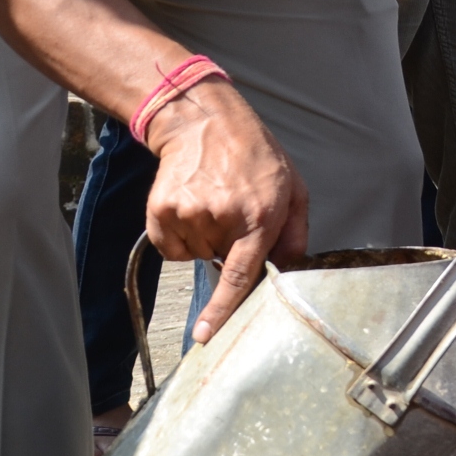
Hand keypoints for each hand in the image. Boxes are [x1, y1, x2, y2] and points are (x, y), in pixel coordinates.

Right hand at [143, 81, 309, 344]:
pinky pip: (171, 246)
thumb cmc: (256, 156)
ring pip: (195, 254)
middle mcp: (220, 217)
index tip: (205, 334)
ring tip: (213, 200)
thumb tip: (288, 272)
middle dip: (228, 245)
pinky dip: (180, 235)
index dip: (222, 309)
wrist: (204, 122)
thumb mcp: (293, 189)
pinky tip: (191, 205)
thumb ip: (295, 234)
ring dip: (204, 237)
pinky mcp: (160, 210)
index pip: (241, 275)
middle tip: (234, 208)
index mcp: (258, 217)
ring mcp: (187, 213)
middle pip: (219, 263)